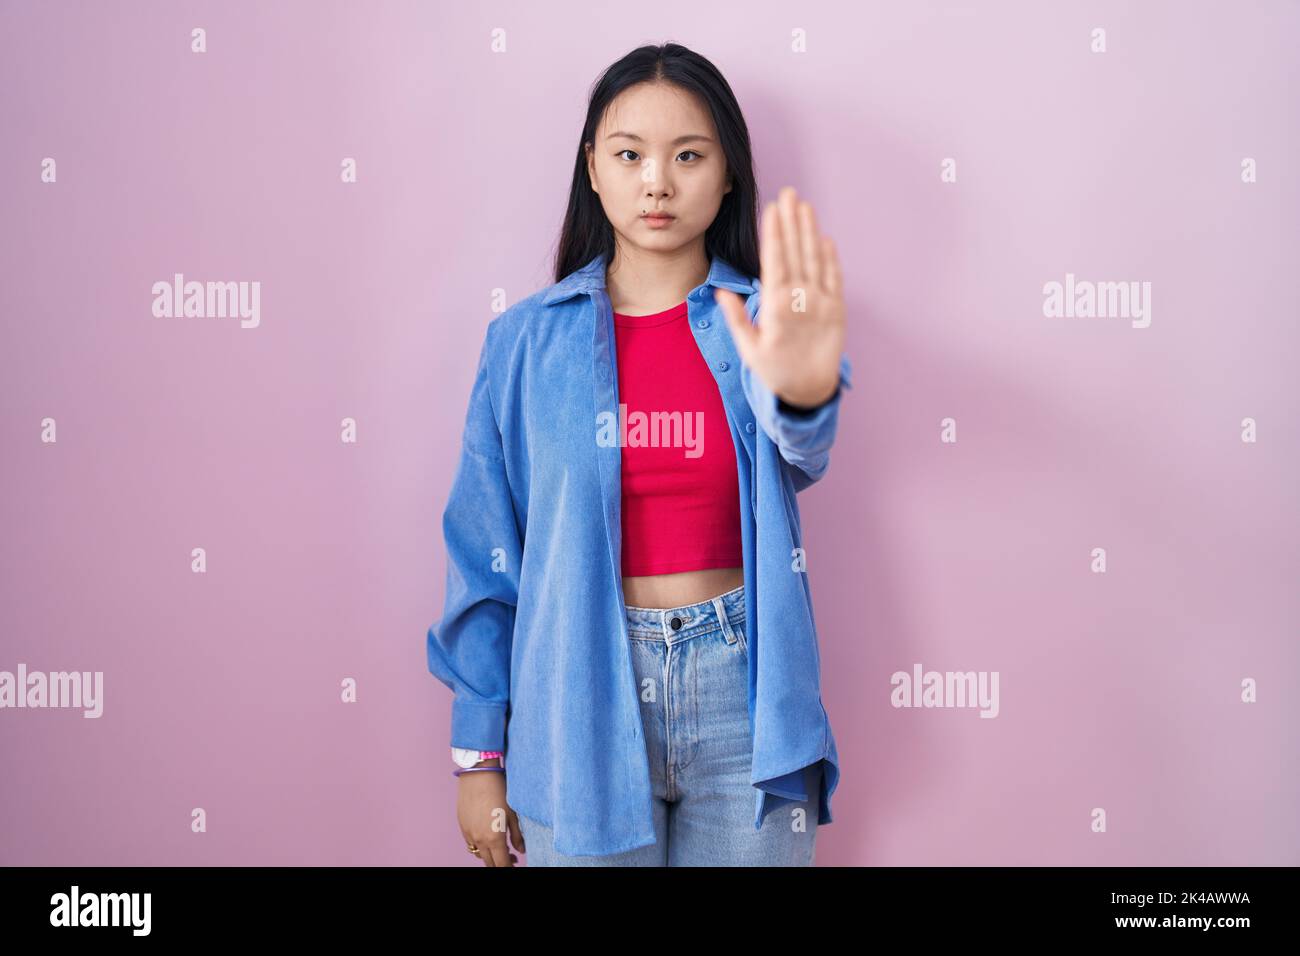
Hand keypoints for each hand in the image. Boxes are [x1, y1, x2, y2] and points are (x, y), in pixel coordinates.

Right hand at [456, 762, 525, 865]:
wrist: (478, 774)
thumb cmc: (499, 790)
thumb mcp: (513, 813)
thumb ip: (517, 835)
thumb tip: (521, 850)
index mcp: (494, 838)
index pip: (502, 864)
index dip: (509, 866)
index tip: (515, 863)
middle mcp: (479, 839)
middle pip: (489, 863)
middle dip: (500, 863)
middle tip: (511, 858)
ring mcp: (468, 833)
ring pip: (479, 854)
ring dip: (489, 855)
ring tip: (499, 848)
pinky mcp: (462, 825)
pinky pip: (470, 843)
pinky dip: (479, 846)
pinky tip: (487, 837)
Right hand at [714, 186, 845, 408]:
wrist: (811, 392)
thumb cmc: (775, 371)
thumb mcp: (749, 350)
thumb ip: (736, 319)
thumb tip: (720, 292)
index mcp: (776, 310)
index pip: (775, 262)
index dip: (774, 233)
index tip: (772, 209)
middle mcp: (801, 302)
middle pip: (796, 253)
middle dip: (791, 221)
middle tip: (788, 193)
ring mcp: (822, 304)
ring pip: (815, 260)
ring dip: (809, 231)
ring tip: (804, 205)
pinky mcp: (837, 310)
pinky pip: (834, 277)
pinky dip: (830, 257)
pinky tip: (823, 237)